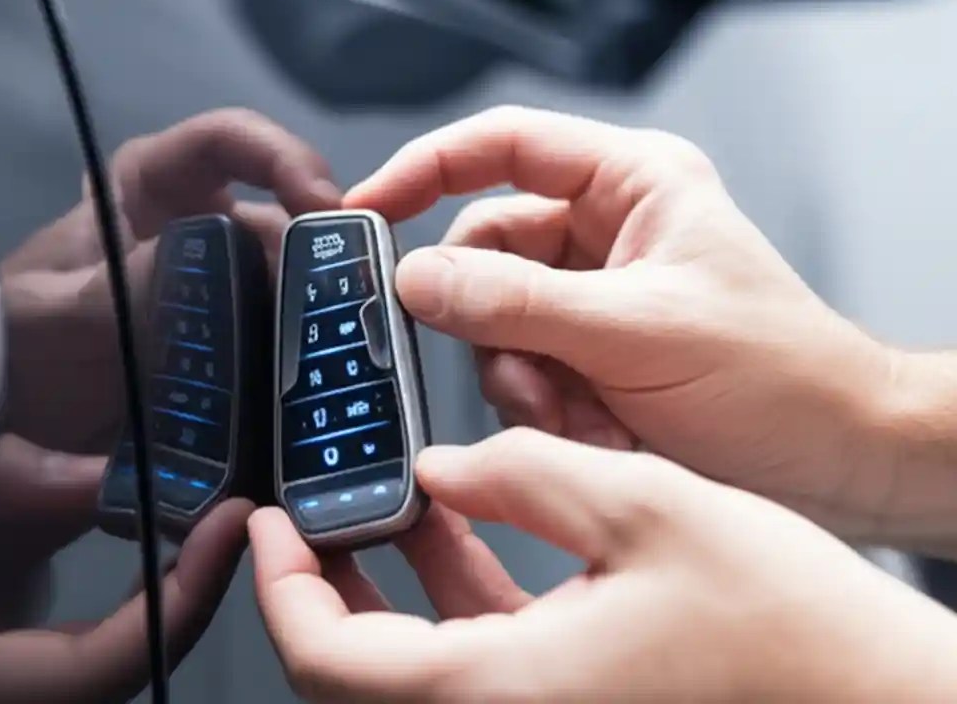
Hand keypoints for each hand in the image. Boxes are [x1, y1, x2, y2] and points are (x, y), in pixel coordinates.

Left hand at [1, 108, 338, 452]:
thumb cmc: (12, 348)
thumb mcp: (55, 318)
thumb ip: (124, 288)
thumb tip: (212, 257)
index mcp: (146, 190)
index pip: (226, 141)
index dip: (284, 157)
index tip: (325, 206)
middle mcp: (194, 228)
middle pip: (278, 221)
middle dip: (317, 259)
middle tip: (343, 310)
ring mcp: (216, 290)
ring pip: (289, 288)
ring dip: (313, 322)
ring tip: (331, 365)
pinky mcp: (228, 347)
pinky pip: (279, 343)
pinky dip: (299, 365)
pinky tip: (313, 395)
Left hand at [251, 429, 956, 702]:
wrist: (878, 698)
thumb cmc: (788, 630)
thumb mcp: (646, 507)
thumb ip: (525, 474)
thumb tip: (444, 466)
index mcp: (500, 690)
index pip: (327, 661)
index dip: (280, 587)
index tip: (269, 523)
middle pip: (358, 668)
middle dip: (323, 582)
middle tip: (312, 509)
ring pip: (415, 658)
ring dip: (385, 581)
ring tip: (380, 496)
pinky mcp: (570, 703)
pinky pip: (477, 652)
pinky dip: (453, 590)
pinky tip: (459, 519)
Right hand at [346, 105, 956, 546]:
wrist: (838, 462)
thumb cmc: (780, 378)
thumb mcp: (637, 334)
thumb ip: (517, 303)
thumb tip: (418, 277)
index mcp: (630, 187)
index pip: (504, 147)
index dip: (425, 168)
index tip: (367, 209)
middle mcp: (604, 234)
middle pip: (485, 251)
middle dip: (493, 324)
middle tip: (518, 370)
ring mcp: (593, 300)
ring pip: (493, 323)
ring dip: (523, 380)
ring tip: (582, 416)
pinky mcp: (589, 358)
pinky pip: (520, 372)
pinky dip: (544, 410)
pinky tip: (597, 433)